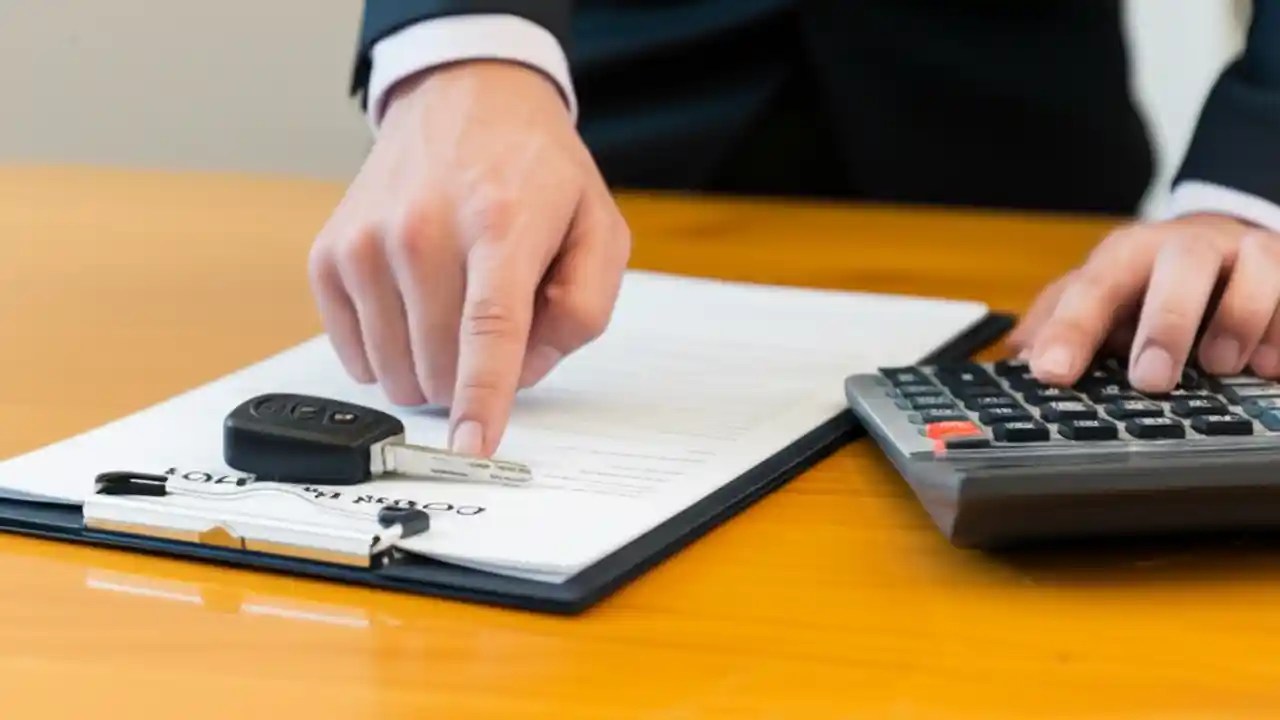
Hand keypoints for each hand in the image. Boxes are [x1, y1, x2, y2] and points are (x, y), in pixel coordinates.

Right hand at [308, 62, 630, 456]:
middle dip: (477, 375)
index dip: (483, 399)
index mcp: (501, 223)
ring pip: (397, 375)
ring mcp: (367, 242)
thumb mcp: (598, 228)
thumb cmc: (532, 171)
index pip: (490, 329)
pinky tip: (416, 302)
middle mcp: (424, 230)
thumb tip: (527, 369)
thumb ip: (585, 307)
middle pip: (443, 367)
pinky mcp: (330, 254)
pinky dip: (392, 351)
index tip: (474, 448)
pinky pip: (357, 357)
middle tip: (498, 317)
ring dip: (434, 366)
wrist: (462, 101)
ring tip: (457, 301)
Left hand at [1007, 213, 1279, 390]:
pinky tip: (1272, 367)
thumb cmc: (1148, 284)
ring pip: (1256, 266)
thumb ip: (1057, 322)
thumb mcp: (1097, 296)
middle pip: (1180, 266)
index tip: (1051, 371)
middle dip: (1166, 324)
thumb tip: (1018, 358)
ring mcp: (1248, 254)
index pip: (1092, 287)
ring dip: (1239, 319)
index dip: (1070, 330)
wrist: (1222, 246)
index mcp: (1128, 255)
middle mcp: (1188, 247)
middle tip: (1151, 380)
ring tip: (1220, 366)